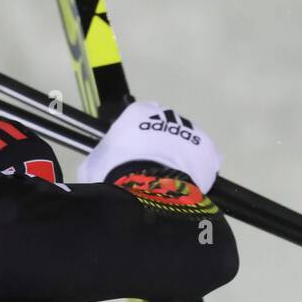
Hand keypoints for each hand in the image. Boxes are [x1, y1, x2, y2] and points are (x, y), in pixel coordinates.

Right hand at [77, 101, 221, 190]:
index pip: (139, 115)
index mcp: (138, 112)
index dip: (136, 134)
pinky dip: (196, 171)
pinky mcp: (208, 152)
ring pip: (185, 143)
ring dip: (179, 156)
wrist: (146, 190)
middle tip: (149, 167)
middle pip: (164, 127)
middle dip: (160, 144)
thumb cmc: (113, 172)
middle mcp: (167, 116)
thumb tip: (99, 166)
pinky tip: (184, 185)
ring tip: (168, 180)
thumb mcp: (93, 164)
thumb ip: (102, 158)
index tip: (131, 151)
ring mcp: (191, 132)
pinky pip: (203, 161)